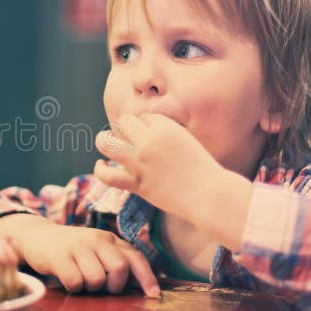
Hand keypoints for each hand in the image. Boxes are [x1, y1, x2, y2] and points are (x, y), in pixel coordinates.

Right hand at [0, 213, 159, 296]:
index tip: (154, 294)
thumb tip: (142, 285)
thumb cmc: (72, 250)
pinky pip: (75, 282)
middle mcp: (96, 239)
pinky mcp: (58, 256)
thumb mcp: (96, 250)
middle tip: (102, 288)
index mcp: (109, 239)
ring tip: (81, 281)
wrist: (36, 237)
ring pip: (97, 279)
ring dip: (90, 288)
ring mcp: (77, 246)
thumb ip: (117, 261)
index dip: (147, 277)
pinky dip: (73, 288)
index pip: (135, 256)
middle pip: (119, 269)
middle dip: (114, 286)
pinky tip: (67, 281)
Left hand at [94, 113, 252, 249]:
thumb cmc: (200, 168)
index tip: (153, 136)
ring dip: (104, 140)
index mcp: (165, 126)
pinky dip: (100, 169)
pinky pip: (107, 175)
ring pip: (105, 142)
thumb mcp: (184, 139)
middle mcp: (149, 141)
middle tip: (130, 139)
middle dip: (126, 128)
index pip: (143, 117)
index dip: (146, 126)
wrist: (209, 194)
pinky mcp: (136, 183)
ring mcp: (140, 162)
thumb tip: (139, 130)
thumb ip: (163, 133)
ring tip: (106, 142)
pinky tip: (101, 165)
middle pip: (124, 122)